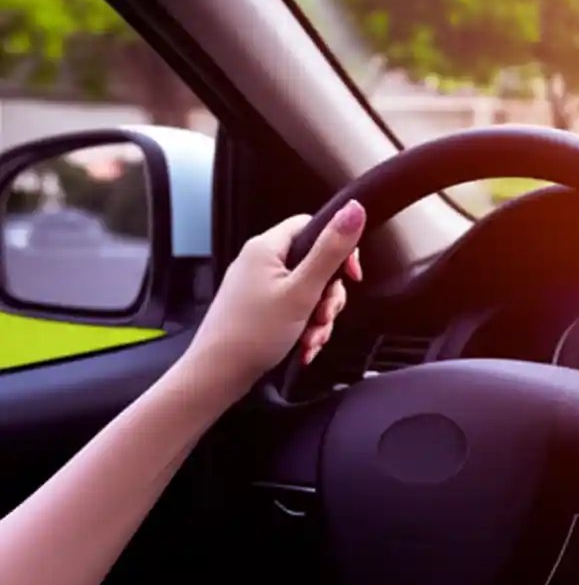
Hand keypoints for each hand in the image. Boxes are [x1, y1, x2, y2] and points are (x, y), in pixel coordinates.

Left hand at [185, 200, 365, 392]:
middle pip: (316, 264)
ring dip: (319, 318)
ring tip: (312, 340)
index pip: (313, 226)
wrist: (216, 375)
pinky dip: (304, 328)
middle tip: (324, 317)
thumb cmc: (254, 333)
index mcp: (267, 247)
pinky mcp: (259, 308)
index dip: (339, 248)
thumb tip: (355, 208)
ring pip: (309, 292)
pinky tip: (304, 348)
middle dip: (329, 297)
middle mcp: (261, 261)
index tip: (351, 277)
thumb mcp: (303, 291)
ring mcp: (259, 286)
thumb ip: (331, 250)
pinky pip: (294, 309)